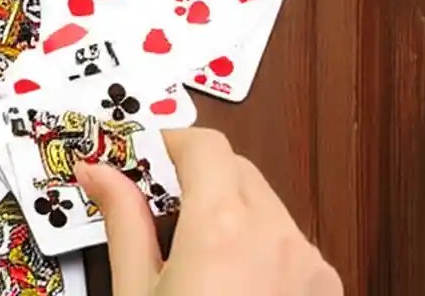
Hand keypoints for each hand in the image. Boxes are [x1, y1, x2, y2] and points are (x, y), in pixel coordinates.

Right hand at [76, 128, 342, 295]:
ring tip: (190, 256)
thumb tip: (100, 174)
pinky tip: (227, 285)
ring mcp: (309, 266)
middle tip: (154, 204)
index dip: (167, 143)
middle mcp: (275, 236)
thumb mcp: (136, 293)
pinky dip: (256, 244)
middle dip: (196, 175)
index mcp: (222, 227)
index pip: (202, 145)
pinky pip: (288, 244)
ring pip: (266, 205)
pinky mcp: (325, 291)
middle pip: (236, 169)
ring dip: (228, 210)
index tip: (140, 159)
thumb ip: (122, 221)